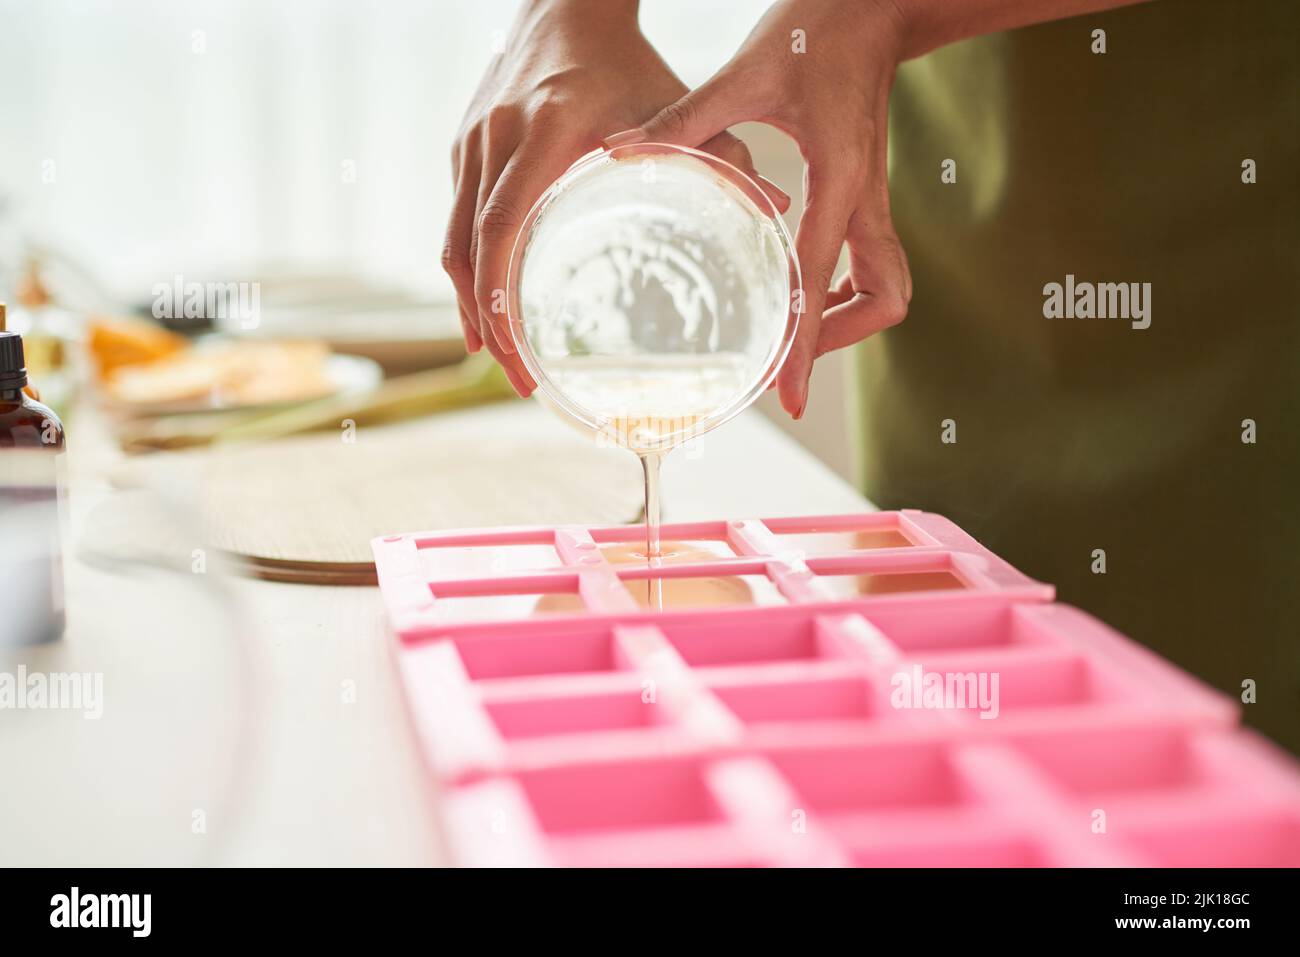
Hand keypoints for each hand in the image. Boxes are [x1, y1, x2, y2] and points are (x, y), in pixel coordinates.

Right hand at [443, 0, 790, 395]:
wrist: (565, 3)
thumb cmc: (624, 60)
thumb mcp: (671, 103)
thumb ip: (722, 155)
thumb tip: (773, 210)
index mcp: (544, 134)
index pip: (504, 230)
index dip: (501, 300)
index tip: (517, 354)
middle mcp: (496, 139)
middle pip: (468, 249)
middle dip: (485, 321)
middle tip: (515, 375)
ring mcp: (471, 142)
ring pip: (453, 238)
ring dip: (468, 301)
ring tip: (496, 351)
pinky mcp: (464, 144)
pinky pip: (456, 216)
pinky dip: (468, 265)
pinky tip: (486, 299)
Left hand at [604, 0, 912, 417]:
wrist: (875, 2)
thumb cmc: (816, 29)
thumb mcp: (745, 74)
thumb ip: (684, 123)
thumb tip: (620, 153)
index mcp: (839, 180)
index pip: (823, 283)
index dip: (807, 347)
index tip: (789, 398)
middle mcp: (865, 199)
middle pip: (883, 299)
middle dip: (842, 337)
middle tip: (791, 357)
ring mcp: (873, 198)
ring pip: (887, 285)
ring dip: (848, 316)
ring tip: (795, 329)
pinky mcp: (868, 190)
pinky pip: (872, 260)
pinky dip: (843, 286)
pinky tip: (802, 280)